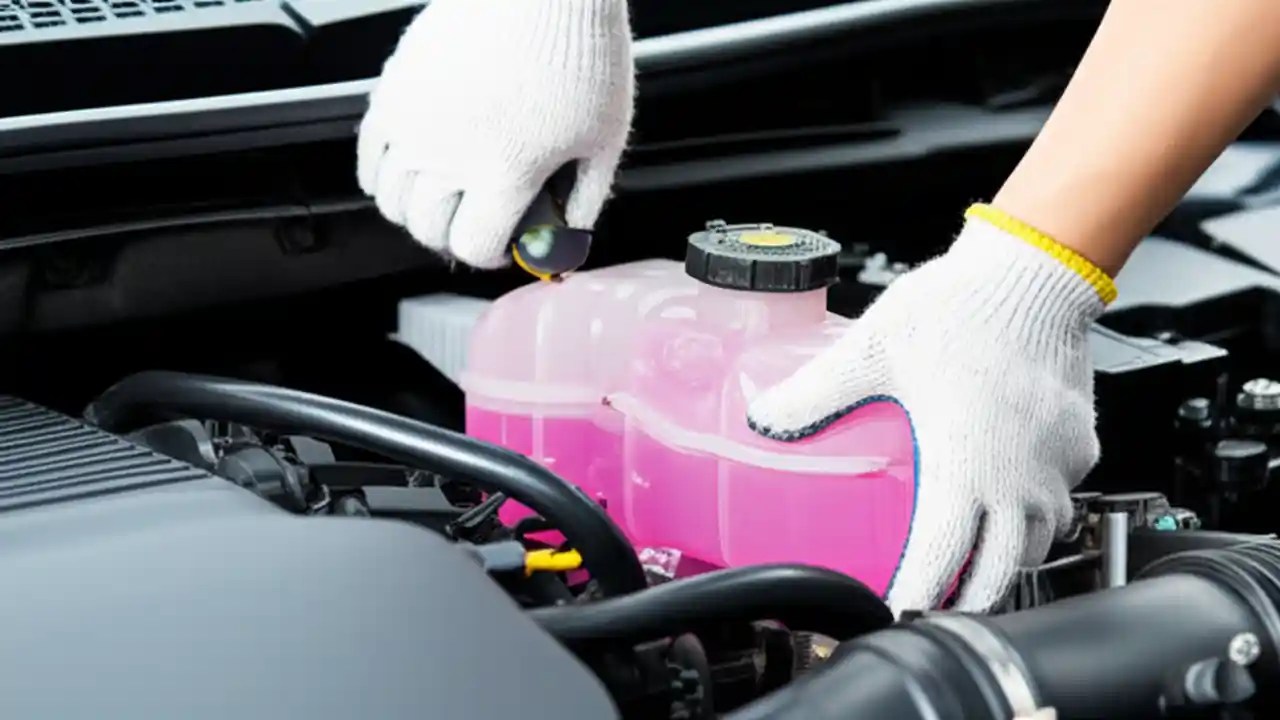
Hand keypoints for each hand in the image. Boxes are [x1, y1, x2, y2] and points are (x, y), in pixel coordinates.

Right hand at [357, 0, 633, 267]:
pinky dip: (380, 178)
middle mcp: (451, 155)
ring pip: (392, 200)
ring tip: (438, 202)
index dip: (489, 255)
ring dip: (415, 212)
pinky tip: (402, 176)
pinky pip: (368, 157)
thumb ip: (586, 199)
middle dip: (453, 236)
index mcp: (506, 171)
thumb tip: (568, 241)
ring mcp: (415, 124)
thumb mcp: (604, 139)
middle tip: (471, 224)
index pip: (474, 246)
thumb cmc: (580, 53)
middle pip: (428, 229)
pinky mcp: (393, 92)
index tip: (500, 246)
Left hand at [747, 210, 1111, 614]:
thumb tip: (765, 415)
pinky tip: (1013, 503)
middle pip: (1002, 572)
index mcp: (964, 467)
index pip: (941, 561)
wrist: (1032, 270)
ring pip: (1039, 542)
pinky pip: (1062, 499)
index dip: (917, 599)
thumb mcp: (869, 351)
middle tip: (939, 612)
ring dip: (1007, 562)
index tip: (899, 617)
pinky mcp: (1079, 443)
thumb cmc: (960, 308)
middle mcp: (1017, 478)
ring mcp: (1055, 465)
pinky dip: (1039, 515)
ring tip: (976, 568)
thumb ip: (814, 391)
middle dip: (969, 602)